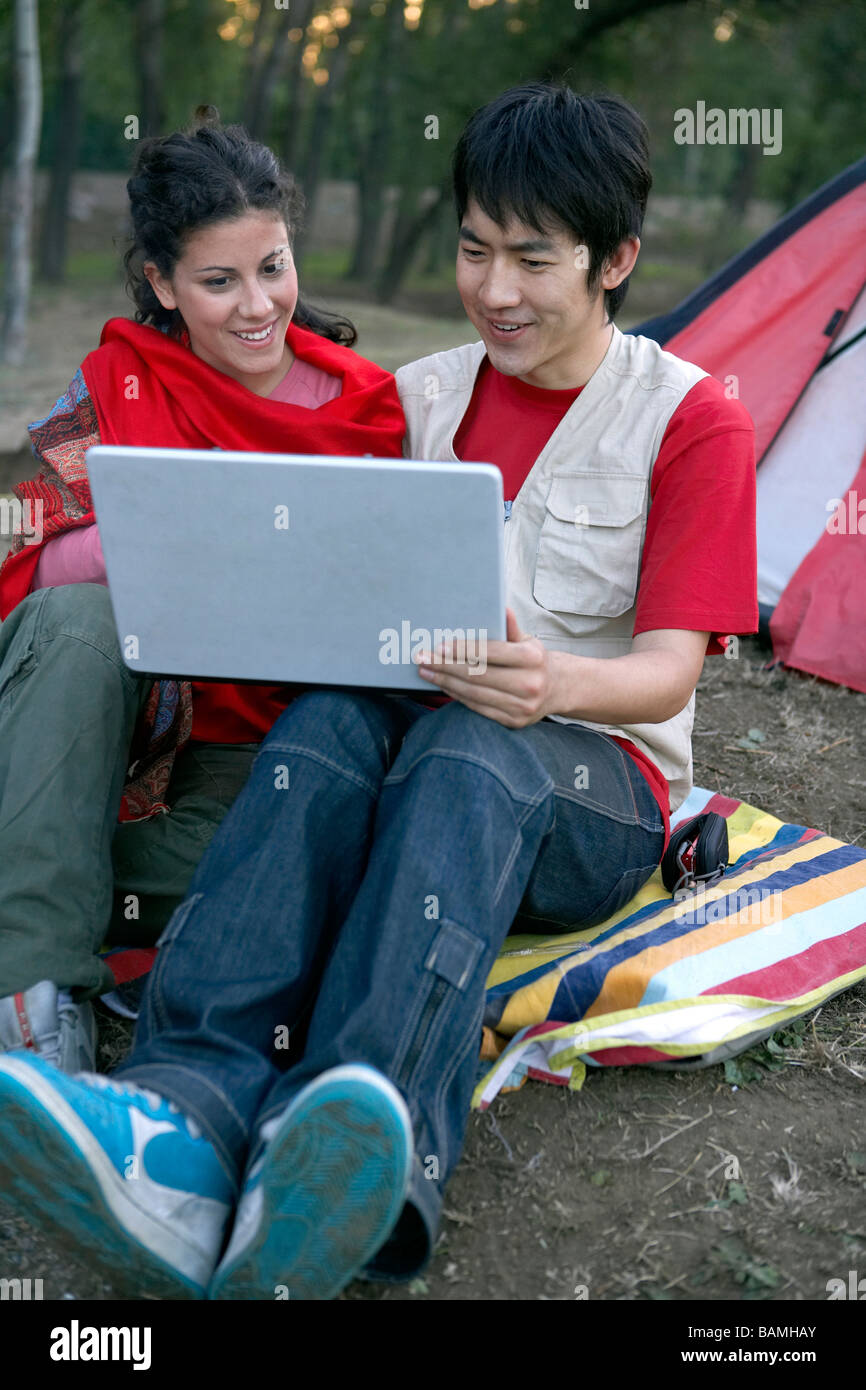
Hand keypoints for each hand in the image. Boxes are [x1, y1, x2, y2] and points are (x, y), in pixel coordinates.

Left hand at [414, 607, 557, 726]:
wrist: (556, 689)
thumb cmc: (534, 660)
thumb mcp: (527, 640)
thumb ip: (510, 628)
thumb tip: (502, 608)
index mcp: (533, 658)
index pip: (490, 652)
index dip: (462, 649)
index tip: (439, 646)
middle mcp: (529, 684)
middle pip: (477, 675)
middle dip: (445, 666)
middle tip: (422, 658)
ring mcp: (522, 706)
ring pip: (474, 693)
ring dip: (445, 682)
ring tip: (426, 672)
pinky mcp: (513, 722)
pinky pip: (478, 708)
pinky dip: (457, 696)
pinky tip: (443, 685)